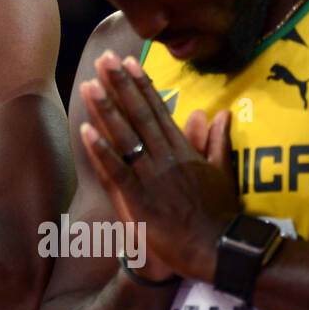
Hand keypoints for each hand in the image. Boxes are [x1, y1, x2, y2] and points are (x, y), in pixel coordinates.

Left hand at [79, 51, 239, 283]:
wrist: (220, 250)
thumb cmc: (219, 214)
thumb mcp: (222, 172)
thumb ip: (217, 141)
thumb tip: (221, 112)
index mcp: (183, 151)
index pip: (158, 110)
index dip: (141, 85)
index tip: (128, 62)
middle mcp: (166, 158)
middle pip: (139, 115)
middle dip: (120, 86)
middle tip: (104, 59)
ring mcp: (152, 178)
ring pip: (125, 138)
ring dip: (105, 110)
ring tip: (89, 84)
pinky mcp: (140, 201)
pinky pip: (117, 172)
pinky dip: (101, 151)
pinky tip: (86, 131)